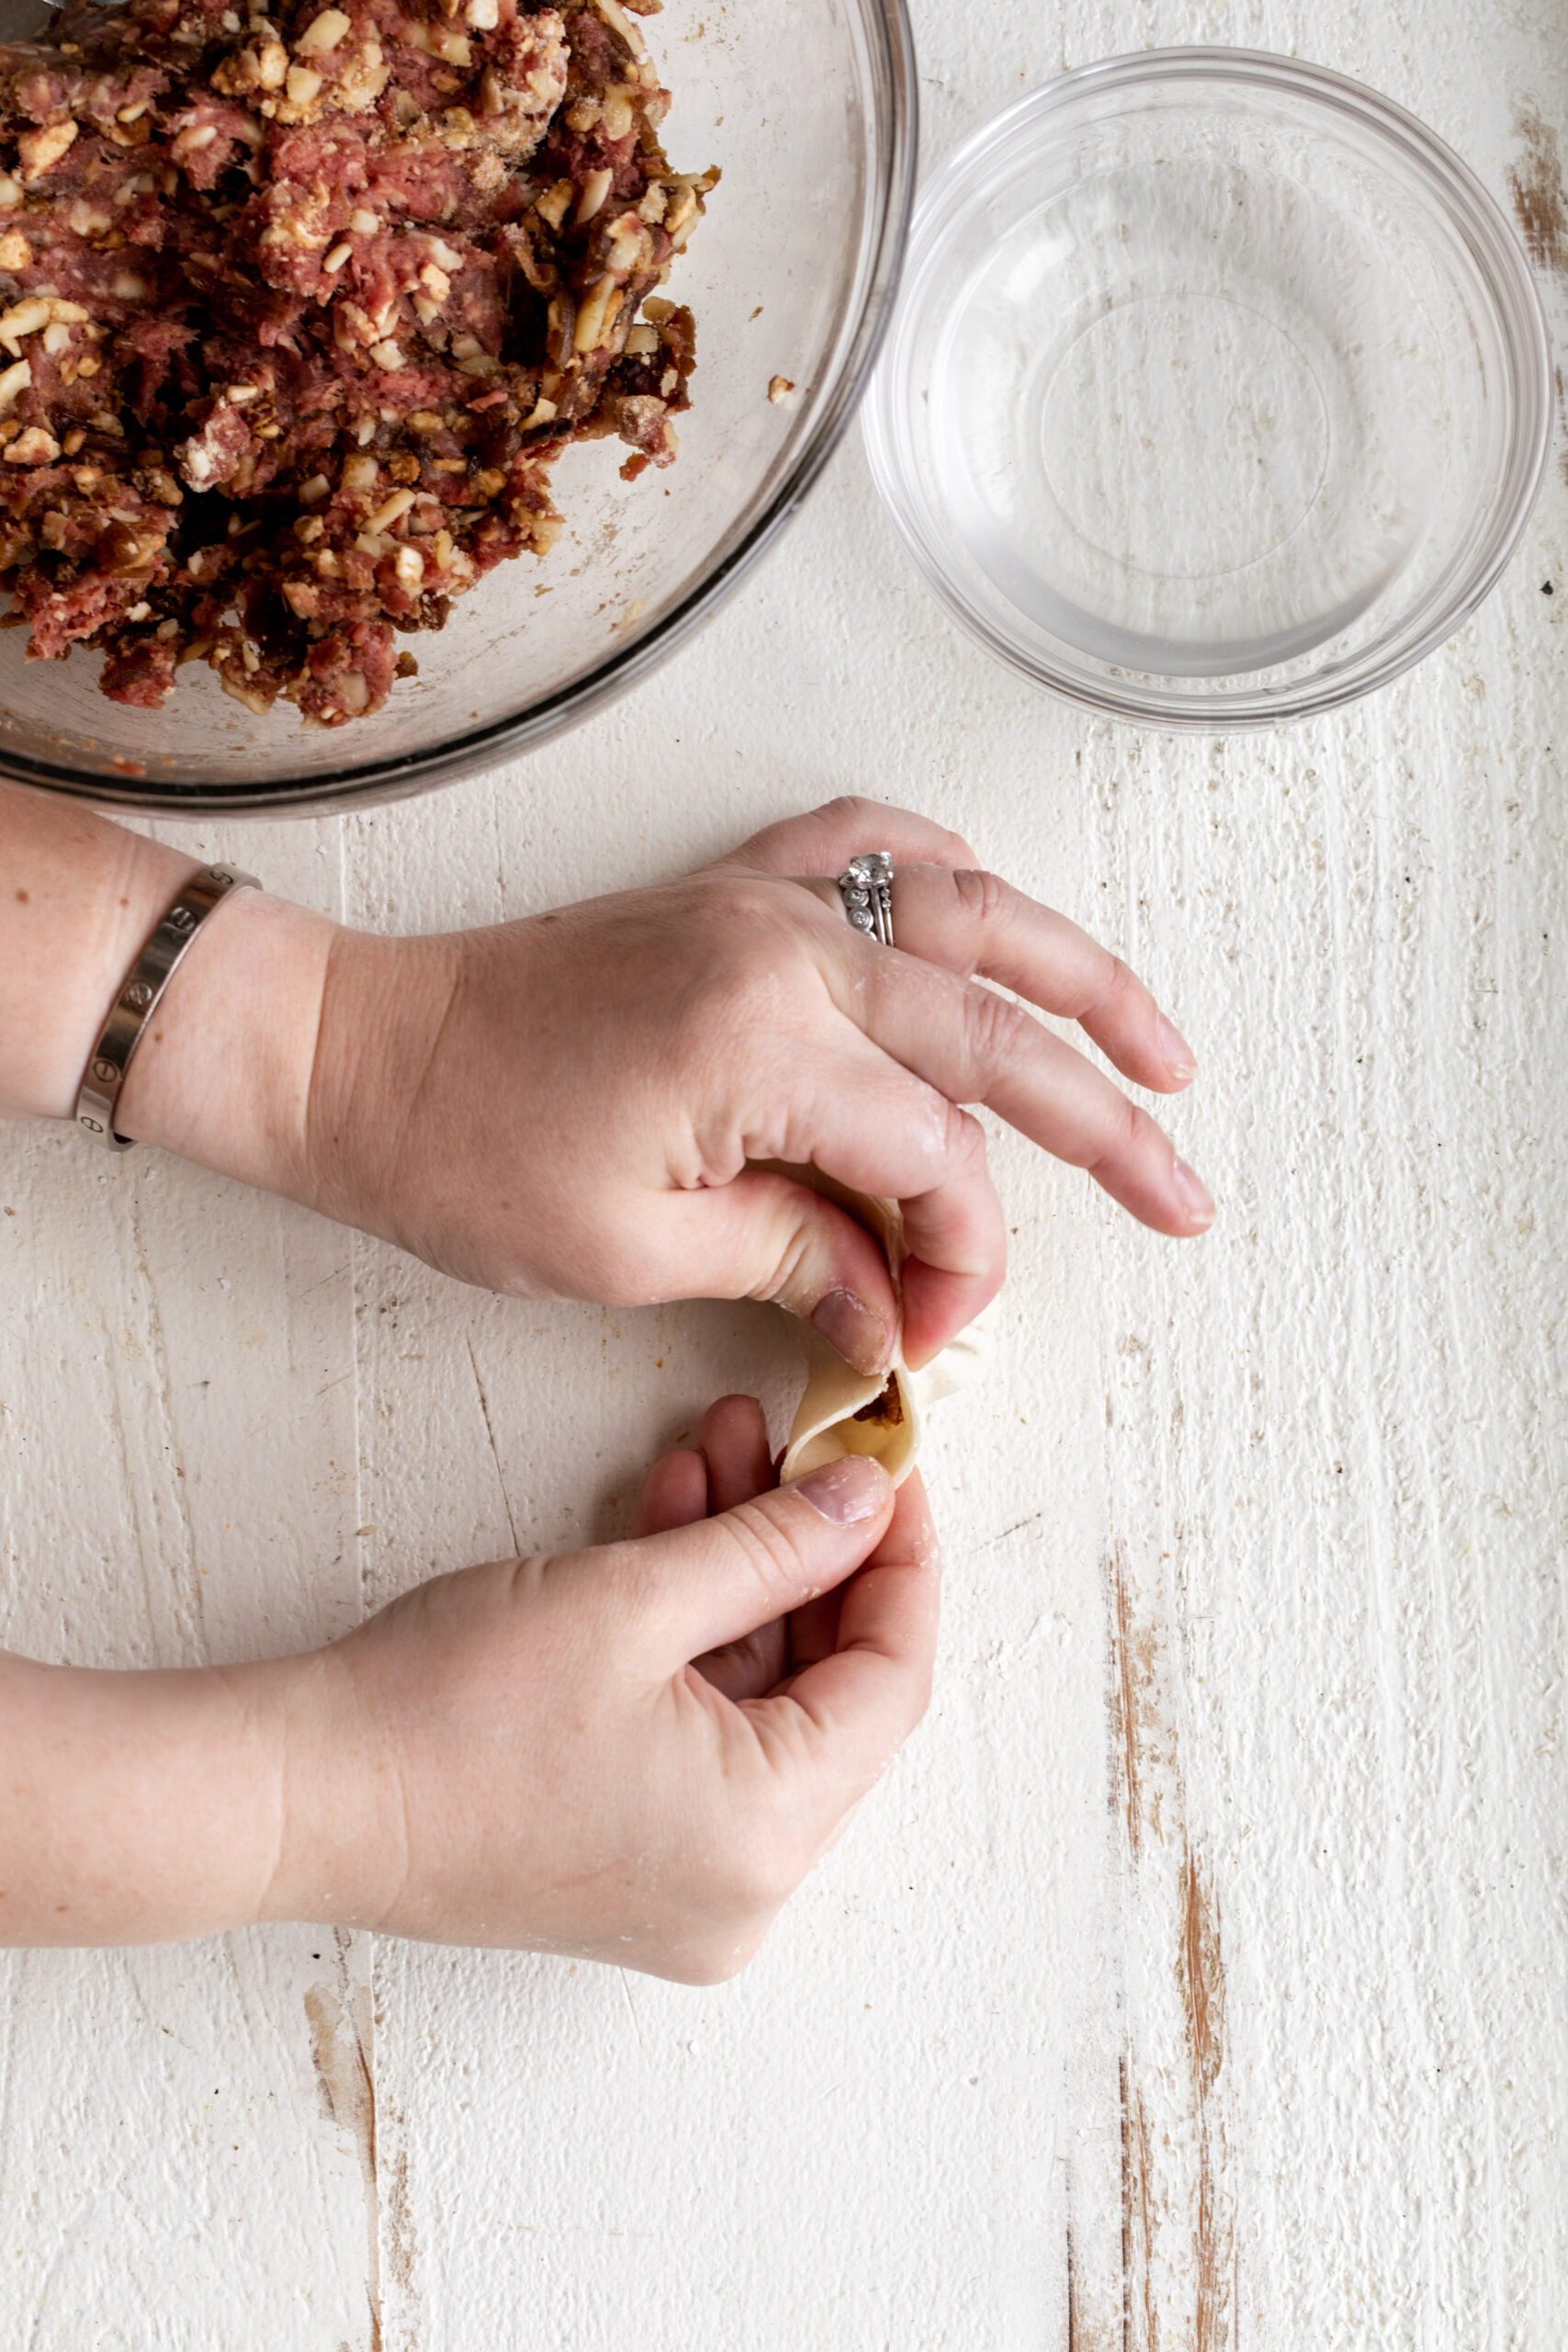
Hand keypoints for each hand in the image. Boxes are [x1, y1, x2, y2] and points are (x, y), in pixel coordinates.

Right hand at [267, 1398, 936, 1977]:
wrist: (299, 1795)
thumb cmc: (445, 1710)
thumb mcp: (634, 1599)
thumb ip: (772, 1546)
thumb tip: (864, 1503)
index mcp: (765, 1838)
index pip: (891, 1683)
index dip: (899, 1561)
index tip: (888, 1470)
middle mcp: (744, 1888)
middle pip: (829, 1693)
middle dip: (809, 1553)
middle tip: (797, 1445)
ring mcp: (686, 1887)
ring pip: (760, 1701)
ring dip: (742, 1576)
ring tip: (720, 1452)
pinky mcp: (630, 1864)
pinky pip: (703, 1736)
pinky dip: (695, 1638)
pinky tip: (673, 1524)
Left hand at [287, 798, 1211, 1368]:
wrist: (360, 1054)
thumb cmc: (464, 1155)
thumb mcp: (635, 1253)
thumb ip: (795, 1262)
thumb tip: (895, 1304)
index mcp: (764, 1042)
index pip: (935, 1152)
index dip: (964, 1252)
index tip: (937, 1327)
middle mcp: (784, 948)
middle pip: (994, 1033)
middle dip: (1106, 1119)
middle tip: (1185, 1189)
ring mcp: (759, 902)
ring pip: (968, 919)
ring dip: (1077, 977)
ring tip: (1160, 1047)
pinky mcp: (726, 888)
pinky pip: (866, 847)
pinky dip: (944, 872)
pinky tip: (993, 901)